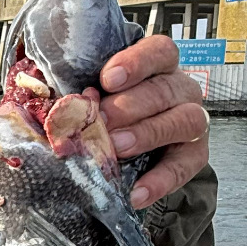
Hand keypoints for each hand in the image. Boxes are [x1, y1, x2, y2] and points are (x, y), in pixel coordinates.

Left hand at [97, 34, 209, 208]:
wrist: (132, 148)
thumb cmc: (109, 109)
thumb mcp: (93, 92)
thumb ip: (80, 90)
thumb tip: (51, 96)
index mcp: (158, 65)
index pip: (159, 51)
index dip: (136, 62)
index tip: (108, 79)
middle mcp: (180, 89)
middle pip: (165, 89)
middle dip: (131, 105)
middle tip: (101, 121)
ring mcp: (192, 120)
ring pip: (185, 120)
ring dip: (148, 134)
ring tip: (117, 148)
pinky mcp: (195, 154)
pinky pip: (184, 166)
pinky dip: (160, 181)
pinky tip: (136, 193)